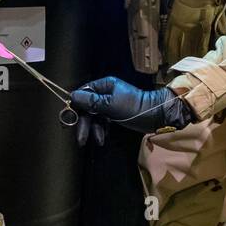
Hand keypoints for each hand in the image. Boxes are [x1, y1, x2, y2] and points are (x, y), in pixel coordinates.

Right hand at [69, 76, 194, 145]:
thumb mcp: (110, 105)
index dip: (76, 106)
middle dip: (85, 123)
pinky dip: (101, 129)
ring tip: (98, 140)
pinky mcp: (116, 113)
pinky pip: (103, 120)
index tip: (70, 119)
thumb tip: (73, 96)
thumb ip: (91, 101)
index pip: (84, 93)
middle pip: (88, 107)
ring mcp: (111, 103)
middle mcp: (106, 92)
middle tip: (81, 138)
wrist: (155, 116)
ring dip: (94, 129)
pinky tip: (102, 137)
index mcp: (105, 85)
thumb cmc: (134, 108)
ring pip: (95, 116)